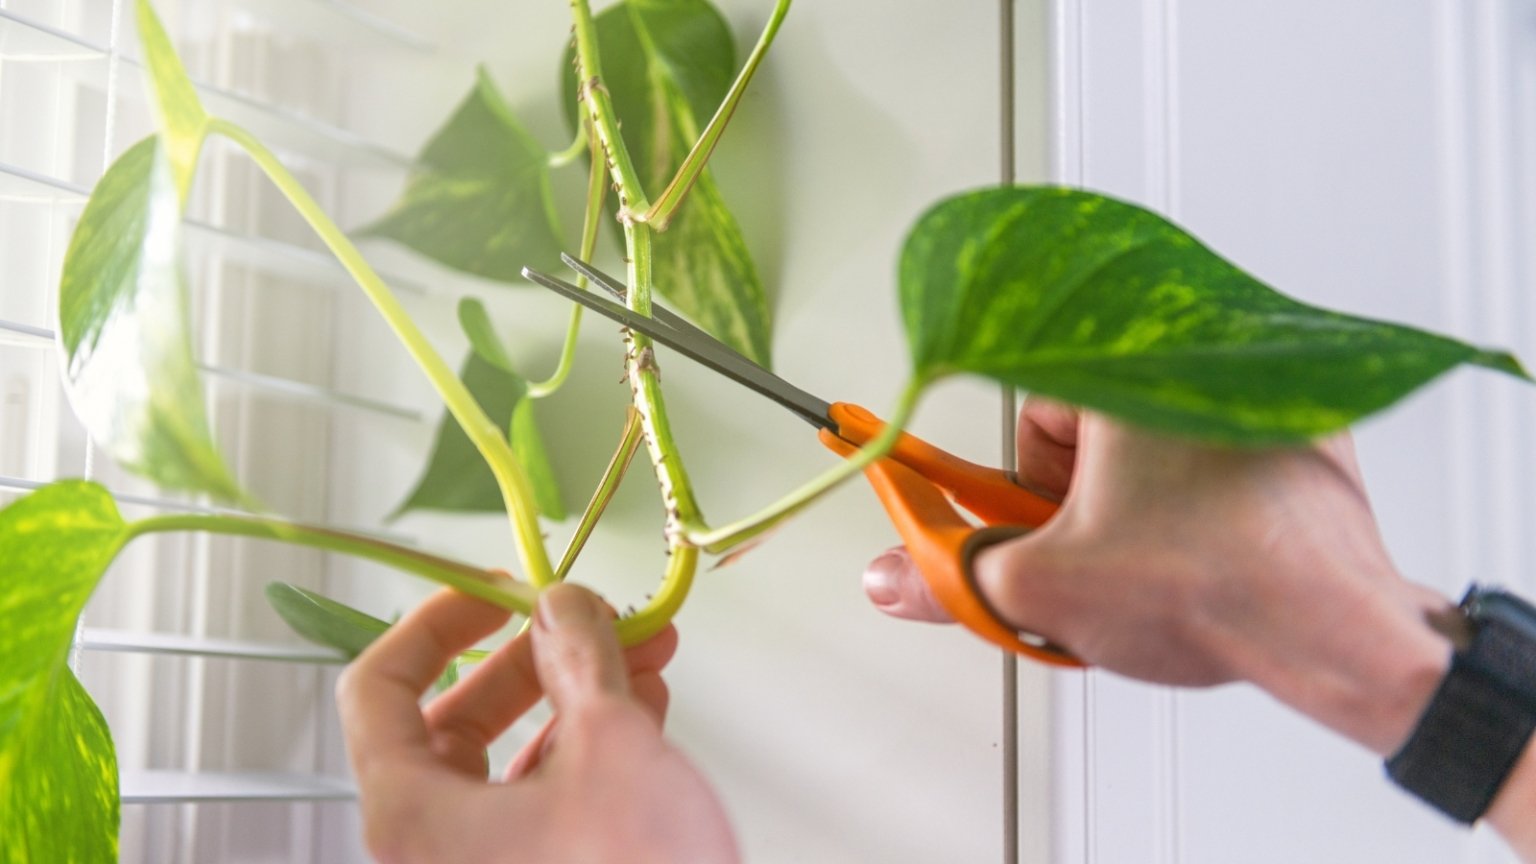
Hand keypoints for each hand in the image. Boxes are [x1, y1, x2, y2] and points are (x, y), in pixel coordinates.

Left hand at [337, 583, 738, 863]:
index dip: (434, 624)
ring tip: (639, 652)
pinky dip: (587, 745)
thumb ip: (580, 659)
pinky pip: (543, 798)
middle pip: (453, 719)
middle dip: (532, 657)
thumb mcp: (611, 747)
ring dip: (572, 694)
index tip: (494, 591)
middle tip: (583, 615)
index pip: (378, 690)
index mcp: (413, 815)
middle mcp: (433, 848)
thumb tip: (564, 606)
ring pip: (508, 758)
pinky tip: (643, 708)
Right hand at [864, 398, 1452, 754]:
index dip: (1017, 485)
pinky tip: (1203, 547)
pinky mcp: (1305, 433)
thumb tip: (894, 576)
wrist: (1336, 630)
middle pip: (1090, 433)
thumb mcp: (1045, 590)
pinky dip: (1199, 495)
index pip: (1029, 413)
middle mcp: (1198, 365)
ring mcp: (1261, 398)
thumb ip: (950, 578)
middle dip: (1076, 504)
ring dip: (1134, 502)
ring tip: (1151, 559)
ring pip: (1154, 445)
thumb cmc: (1217, 589)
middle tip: (1090, 556)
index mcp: (1127, 375)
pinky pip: (1216, 451)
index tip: (994, 510)